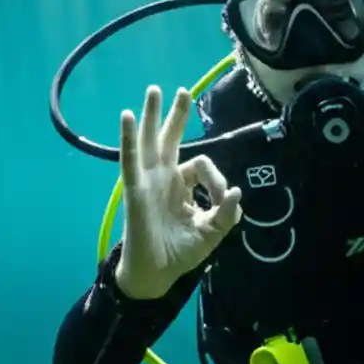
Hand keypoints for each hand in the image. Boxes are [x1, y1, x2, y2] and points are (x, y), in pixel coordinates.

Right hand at [115, 85, 243, 299]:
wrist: (157, 273)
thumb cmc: (181, 253)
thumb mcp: (212, 232)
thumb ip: (226, 213)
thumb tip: (238, 191)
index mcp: (182, 186)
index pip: (202, 165)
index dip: (218, 179)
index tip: (225, 198)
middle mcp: (164, 178)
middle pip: (170, 139)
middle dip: (177, 115)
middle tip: (182, 91)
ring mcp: (148, 181)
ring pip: (150, 141)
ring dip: (151, 115)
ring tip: (153, 91)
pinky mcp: (135, 188)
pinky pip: (130, 159)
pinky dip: (127, 138)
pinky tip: (125, 117)